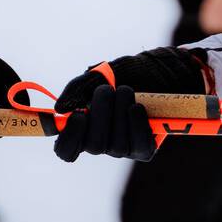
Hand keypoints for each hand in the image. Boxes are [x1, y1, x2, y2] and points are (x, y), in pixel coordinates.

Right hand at [53, 45, 206, 162]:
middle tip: (106, 90)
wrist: (160, 71)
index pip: (66, 150)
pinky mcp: (145, 149)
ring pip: (116, 146)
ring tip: (125, 90)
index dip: (68, 139)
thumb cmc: (126, 73)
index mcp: (84, 129)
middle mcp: (102, 142)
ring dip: (120, 113)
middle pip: (93, 146)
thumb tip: (61, 108)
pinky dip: (136, 125)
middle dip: (100, 115)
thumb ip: (77, 89)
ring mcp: (123, 148)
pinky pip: (138, 146)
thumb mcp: (99, 74)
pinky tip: (136, 107)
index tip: (75, 115)